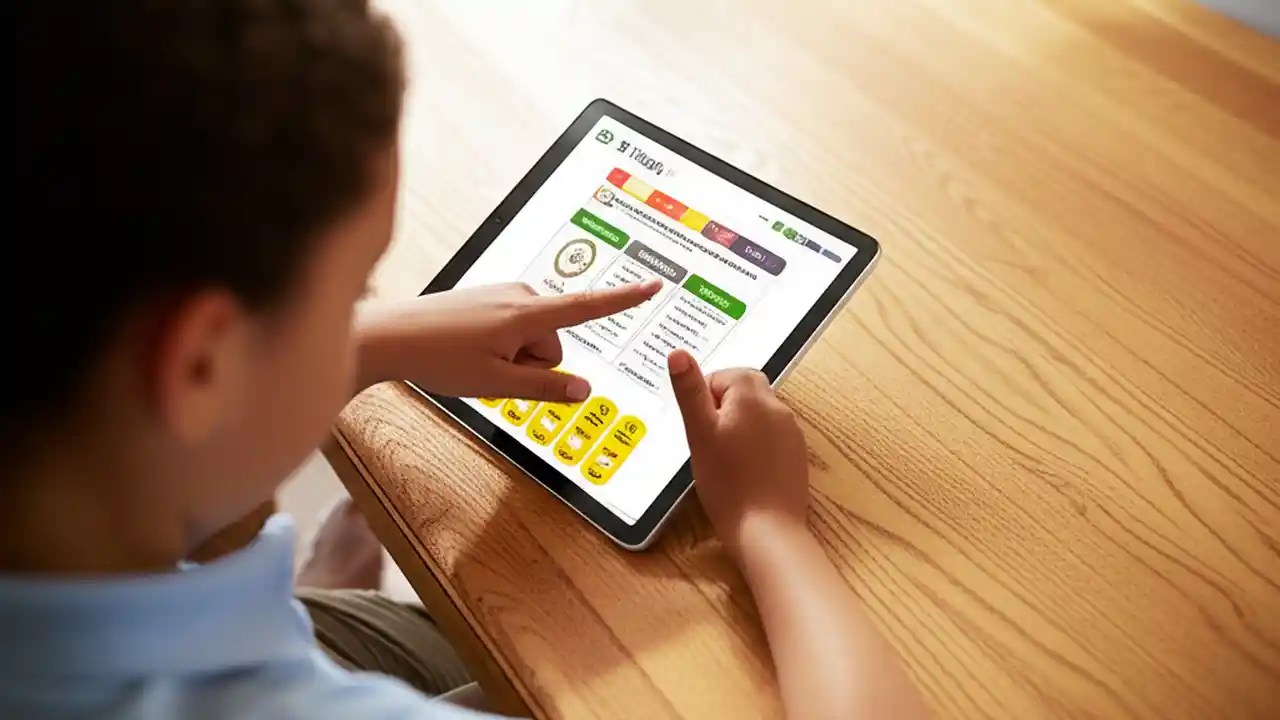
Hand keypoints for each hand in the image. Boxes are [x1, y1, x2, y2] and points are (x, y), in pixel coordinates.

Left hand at [356, 280, 659, 401]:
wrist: (389, 336)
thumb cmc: (437, 356)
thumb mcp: (496, 383)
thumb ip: (545, 387)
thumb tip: (582, 389)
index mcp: (527, 314)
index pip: (588, 307)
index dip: (625, 298)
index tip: (655, 284)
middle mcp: (520, 296)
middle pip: (554, 342)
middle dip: (534, 364)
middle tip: (493, 373)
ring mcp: (503, 295)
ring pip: (533, 339)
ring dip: (514, 358)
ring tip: (475, 362)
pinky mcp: (490, 299)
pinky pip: (513, 331)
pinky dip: (500, 348)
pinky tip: (468, 352)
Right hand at [667, 349, 808, 555]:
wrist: (767, 530)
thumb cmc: (727, 482)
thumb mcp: (699, 433)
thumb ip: (689, 391)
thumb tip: (677, 353)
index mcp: (752, 395)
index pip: (723, 376)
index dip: (703, 398)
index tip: (697, 428)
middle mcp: (777, 407)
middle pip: (745, 390)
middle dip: (722, 407)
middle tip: (707, 440)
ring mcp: (791, 431)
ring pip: (758, 413)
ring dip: (739, 426)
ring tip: (723, 459)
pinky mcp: (796, 455)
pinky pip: (771, 437)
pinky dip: (755, 446)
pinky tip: (743, 472)